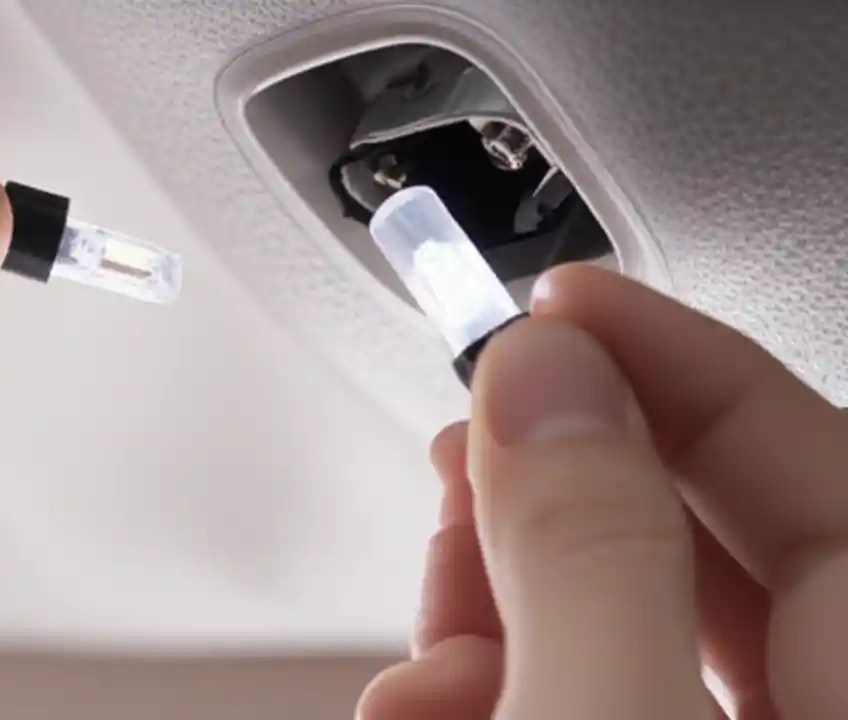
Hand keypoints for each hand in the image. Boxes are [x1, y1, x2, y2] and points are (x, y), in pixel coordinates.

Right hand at [358, 266, 847, 718]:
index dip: (677, 357)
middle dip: (555, 490)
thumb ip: (588, 554)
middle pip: (708, 541)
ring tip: (426, 635)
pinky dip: (491, 683)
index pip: (820, 461)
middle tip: (468, 449)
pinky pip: (585, 693)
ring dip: (496, 603)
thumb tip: (545, 382)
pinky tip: (423, 708)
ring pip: (628, 621)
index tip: (556, 303)